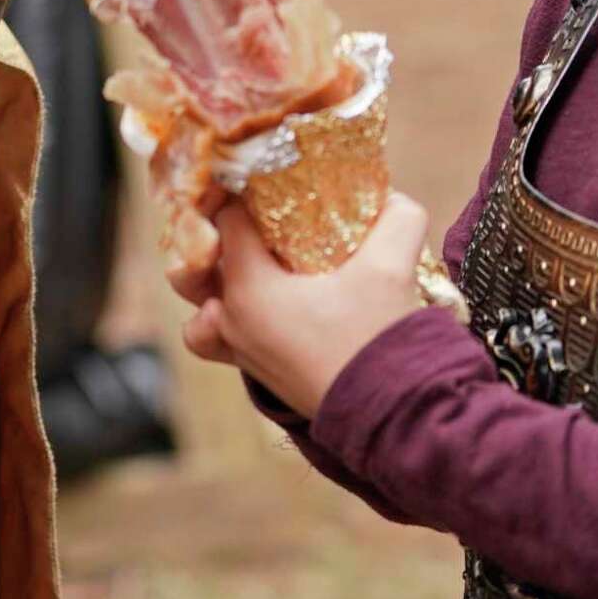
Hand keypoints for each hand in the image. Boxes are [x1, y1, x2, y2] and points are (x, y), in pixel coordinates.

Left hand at [182, 195, 430, 418]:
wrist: (390, 414)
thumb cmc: (379, 338)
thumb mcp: (392, 266)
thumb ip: (396, 218)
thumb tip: (391, 198)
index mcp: (250, 286)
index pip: (229, 220)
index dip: (248, 195)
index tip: (271, 184)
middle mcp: (231, 318)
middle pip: (203, 260)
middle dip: (225, 235)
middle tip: (260, 222)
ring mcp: (238, 349)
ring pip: (201, 305)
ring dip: (217, 281)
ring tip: (252, 266)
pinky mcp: (255, 373)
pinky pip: (214, 341)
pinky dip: (224, 324)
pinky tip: (259, 310)